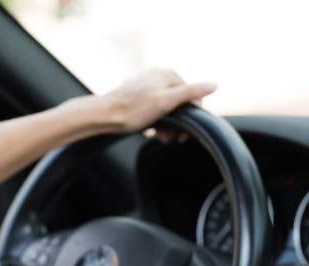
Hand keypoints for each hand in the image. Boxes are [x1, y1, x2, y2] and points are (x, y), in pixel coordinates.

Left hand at [102, 67, 217, 134]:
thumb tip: (214, 85)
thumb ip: (190, 93)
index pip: (191, 95)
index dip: (190, 116)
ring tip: (160, 137)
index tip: (183, 135)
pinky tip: (150, 130)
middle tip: (170, 139)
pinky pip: (152, 107)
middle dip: (176, 122)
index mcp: (167, 74)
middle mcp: (157, 75)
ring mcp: (146, 83)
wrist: (102, 115)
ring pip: (165, 106)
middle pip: (177, 101)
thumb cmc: (133, 110)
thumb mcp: (165, 102)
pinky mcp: (135, 93)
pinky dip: (154, 120)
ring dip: (166, 124)